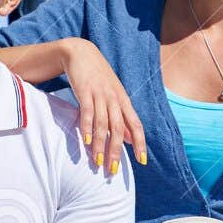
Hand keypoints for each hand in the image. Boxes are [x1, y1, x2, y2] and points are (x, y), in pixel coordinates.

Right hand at [62, 38, 145, 173]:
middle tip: (113, 169)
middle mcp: (114, 98)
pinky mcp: (85, 90)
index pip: (136, 125)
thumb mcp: (113, 96)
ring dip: (100, 144)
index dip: (140, 143)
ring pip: (102, 123)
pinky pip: (87, 112)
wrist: (80, 53)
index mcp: (124, 101)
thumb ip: (122, 118)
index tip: (142, 162)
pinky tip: (85, 141)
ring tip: (98, 162)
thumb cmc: (98, 78)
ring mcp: (100, 94)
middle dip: (117, 150)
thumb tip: (132, 140)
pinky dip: (86, 127)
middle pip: (119, 128)